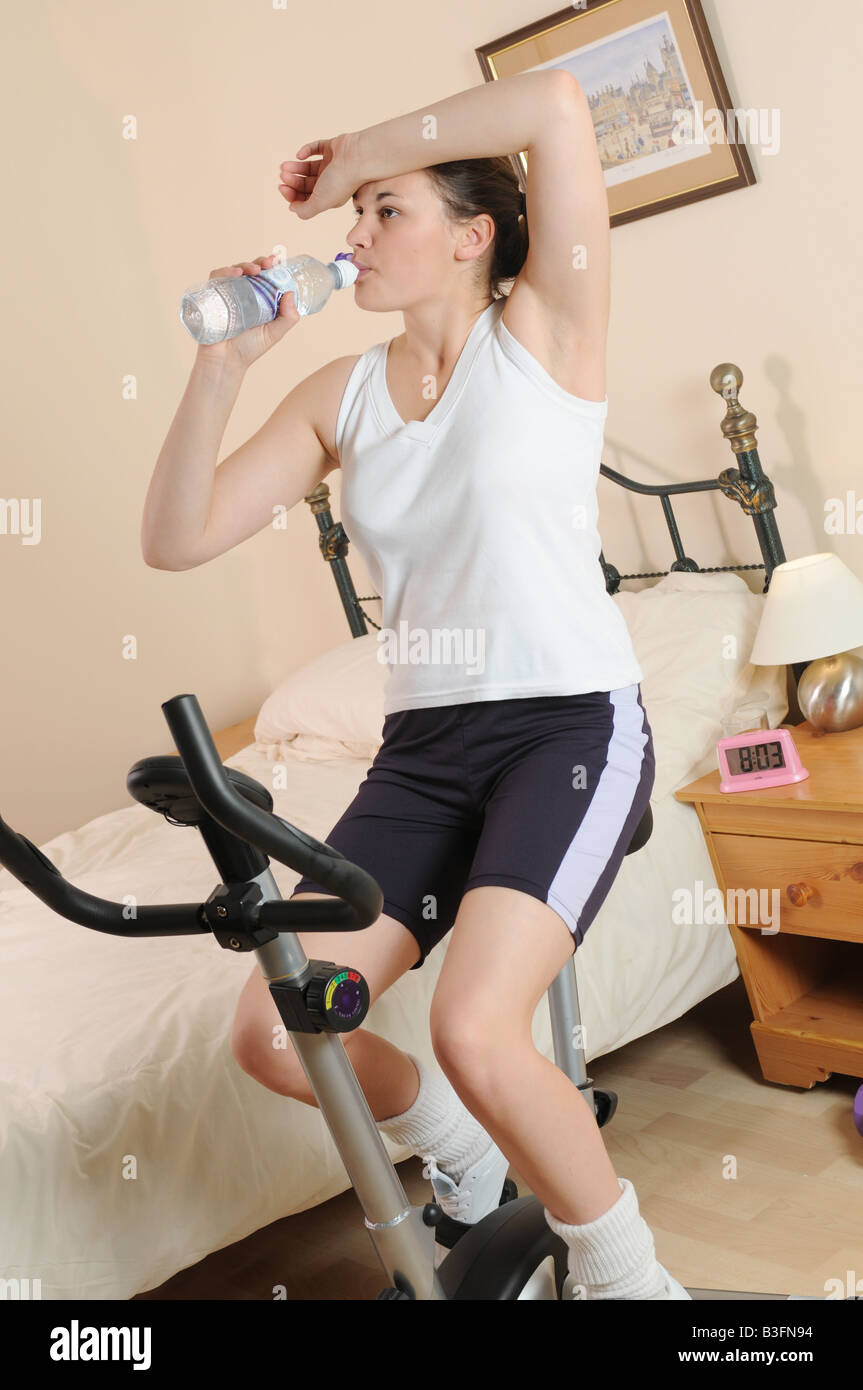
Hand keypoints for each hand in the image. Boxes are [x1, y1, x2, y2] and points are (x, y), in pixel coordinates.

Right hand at [195, 254, 299, 370]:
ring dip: (245, 265)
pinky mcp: (213, 296)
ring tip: (255, 270)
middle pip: (251, 270)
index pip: (266, 278)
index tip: (278, 262)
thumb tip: (291, 292)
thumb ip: (288, 317)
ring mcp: (228, 293)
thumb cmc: (249, 349)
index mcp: (259, 300)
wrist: (225, 361)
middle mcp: (243, 294)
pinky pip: (217, 277)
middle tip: (269, 263)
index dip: (272, 267)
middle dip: (260, 262)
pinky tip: (235, 274)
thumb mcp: (274, 333)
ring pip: (235, 270)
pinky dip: (225, 272)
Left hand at [278, 132, 357, 220]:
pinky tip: (300, 154)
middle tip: (283, 175)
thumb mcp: (320, 203)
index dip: (292, 195)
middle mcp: (330, 183)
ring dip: (295, 167)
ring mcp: (331, 165)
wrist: (358, 157)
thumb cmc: (342, 181)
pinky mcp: (332, 148)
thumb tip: (293, 209)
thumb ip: (305, 210)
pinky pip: (316, 148)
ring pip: (308, 167)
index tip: (282, 188)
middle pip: (306, 184)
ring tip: (284, 166)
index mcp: (329, 197)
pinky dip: (306, 151)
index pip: (306, 199)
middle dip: (292, 180)